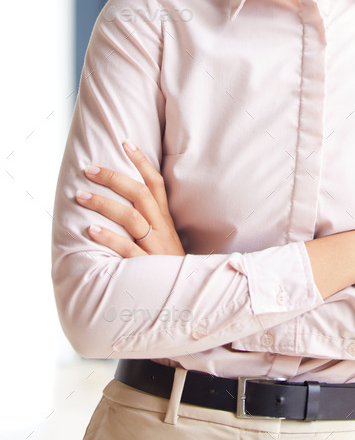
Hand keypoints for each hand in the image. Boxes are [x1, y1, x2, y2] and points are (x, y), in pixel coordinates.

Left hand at [75, 139, 184, 257]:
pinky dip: (109, 238)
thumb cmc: (168, 266)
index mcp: (166, 219)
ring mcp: (155, 246)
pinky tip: (90, 230)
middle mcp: (162, 228)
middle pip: (140, 195)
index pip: (155, 183)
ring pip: (131, 218)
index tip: (125, 142)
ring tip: (81, 196)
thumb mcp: (165, 238)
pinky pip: (127, 249)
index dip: (141, 161)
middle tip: (89, 169)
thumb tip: (126, 198)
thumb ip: (150, 219)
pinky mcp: (147, 266)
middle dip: (114, 178)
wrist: (187, 297)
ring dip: (104, 204)